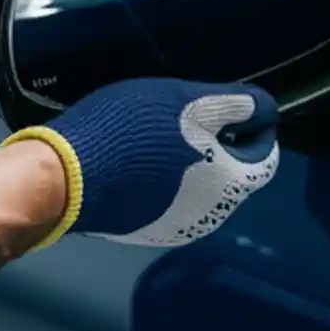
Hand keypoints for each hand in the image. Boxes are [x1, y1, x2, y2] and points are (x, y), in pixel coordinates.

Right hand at [0, 78, 279, 248]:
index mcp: (228, 186)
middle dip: (222, 144)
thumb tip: (267, 109)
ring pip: (200, 188)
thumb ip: (237, 104)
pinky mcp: (142, 229)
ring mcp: (173, 227)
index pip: (265, 160)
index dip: (257, 129)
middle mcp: (209, 216)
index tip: (238, 108)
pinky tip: (140, 156)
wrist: (62, 177)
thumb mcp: (190, 101)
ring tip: (163, 131)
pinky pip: (169, 199)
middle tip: (193, 114)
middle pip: (232, 175)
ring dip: (193, 161)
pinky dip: (166, 177)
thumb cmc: (133, 133)